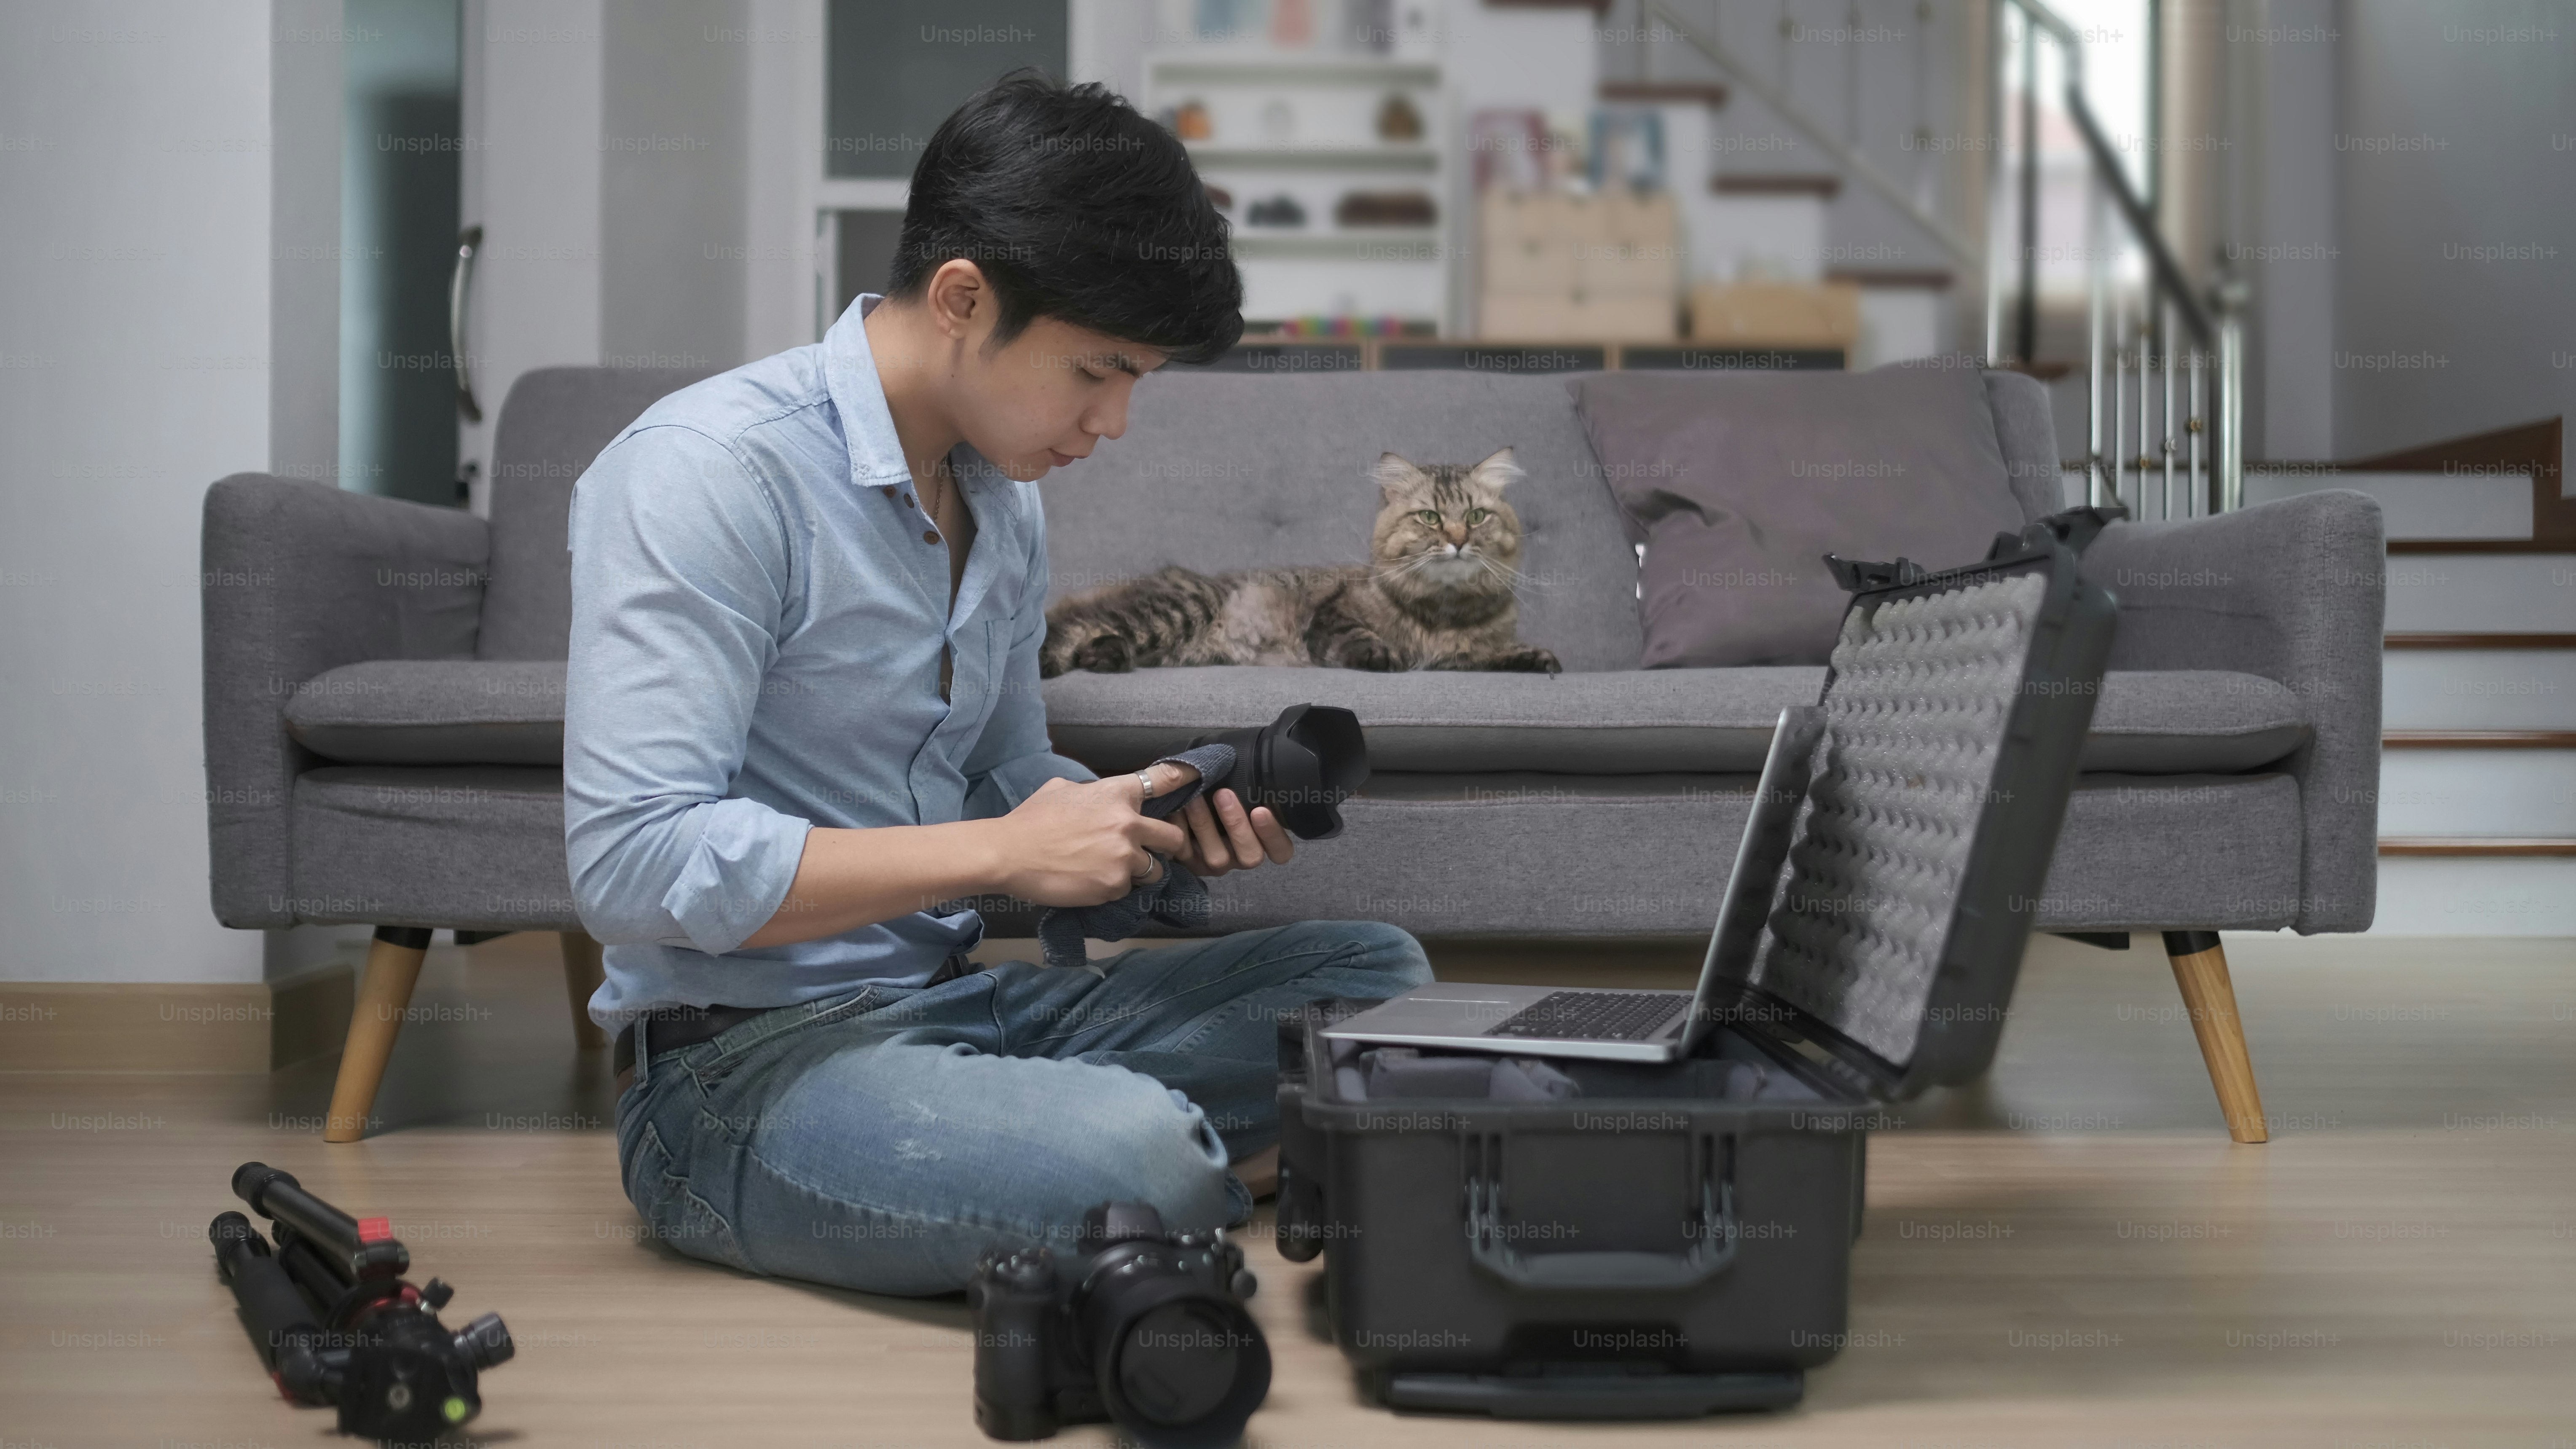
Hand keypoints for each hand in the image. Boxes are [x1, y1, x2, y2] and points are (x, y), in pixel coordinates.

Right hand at [991, 775, 1189, 907]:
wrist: (1008, 854)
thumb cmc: (1031, 820)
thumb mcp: (1062, 790)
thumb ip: (1092, 792)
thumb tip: (1101, 796)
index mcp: (1116, 793)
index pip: (1164, 780)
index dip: (1186, 777)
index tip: (1200, 776)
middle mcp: (1128, 823)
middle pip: (1174, 836)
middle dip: (1166, 846)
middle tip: (1149, 851)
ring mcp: (1124, 856)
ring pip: (1154, 869)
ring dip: (1140, 872)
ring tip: (1110, 870)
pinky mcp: (1114, 885)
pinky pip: (1128, 889)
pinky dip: (1114, 889)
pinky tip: (1090, 882)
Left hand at [1171, 786, 1295, 879]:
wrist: (1179, 795)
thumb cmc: (1217, 787)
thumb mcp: (1236, 783)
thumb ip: (1249, 783)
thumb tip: (1253, 763)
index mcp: (1261, 839)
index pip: (1281, 851)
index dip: (1273, 835)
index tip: (1261, 810)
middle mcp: (1241, 855)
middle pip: (1251, 856)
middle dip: (1237, 825)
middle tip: (1223, 794)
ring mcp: (1217, 862)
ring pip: (1218, 858)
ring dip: (1206, 825)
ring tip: (1194, 797)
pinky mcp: (1191, 865)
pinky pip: (1188, 855)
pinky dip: (1181, 830)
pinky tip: (1174, 809)